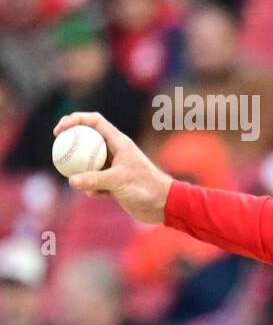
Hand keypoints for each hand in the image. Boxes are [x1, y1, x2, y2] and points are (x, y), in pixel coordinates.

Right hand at [52, 112, 172, 223]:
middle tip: (57, 148)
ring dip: (81, 171)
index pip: (95, 122)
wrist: (163, 205)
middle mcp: (115, 151)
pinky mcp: (113, 182)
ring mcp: (113, 166)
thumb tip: (71, 181)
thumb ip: (95, 180)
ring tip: (78, 181)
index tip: (60, 130)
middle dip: (71, 143)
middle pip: (87, 139)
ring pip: (88, 162)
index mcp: (119, 142)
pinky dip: (92, 188)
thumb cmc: (146, 187)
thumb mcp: (119, 181)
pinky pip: (94, 181)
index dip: (75, 120)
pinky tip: (99, 196)